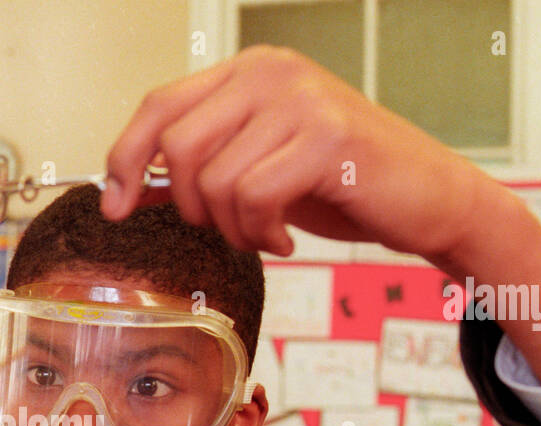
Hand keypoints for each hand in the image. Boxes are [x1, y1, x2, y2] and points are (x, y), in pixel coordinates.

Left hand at [101, 45, 502, 262]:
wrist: (425, 199)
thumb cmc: (342, 182)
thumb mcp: (256, 170)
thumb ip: (196, 171)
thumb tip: (126, 191)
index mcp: (247, 71)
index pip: (158, 106)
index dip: (124, 158)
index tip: (115, 206)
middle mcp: (270, 71)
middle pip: (178, 145)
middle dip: (191, 205)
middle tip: (227, 227)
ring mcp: (301, 98)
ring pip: (215, 181)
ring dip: (233, 229)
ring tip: (267, 232)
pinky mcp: (328, 136)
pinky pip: (254, 198)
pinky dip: (261, 234)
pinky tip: (285, 238)